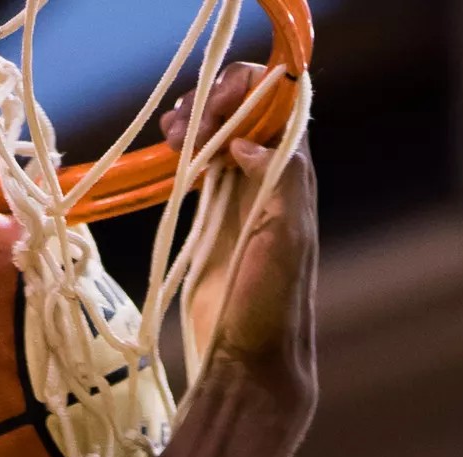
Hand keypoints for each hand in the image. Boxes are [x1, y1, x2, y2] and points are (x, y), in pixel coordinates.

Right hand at [161, 62, 316, 395]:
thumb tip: (248, 140)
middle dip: (212, 100)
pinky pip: (201, 166)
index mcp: (293, 176)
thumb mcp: (288, 239)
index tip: (211, 109)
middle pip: (244, 111)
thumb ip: (281, 180)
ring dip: (194, 120)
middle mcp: (270, 178)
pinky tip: (169, 152)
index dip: (243, 92)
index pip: (276, 106)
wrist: (248, 358)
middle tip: (182, 123)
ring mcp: (239, 196)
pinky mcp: (213, 218)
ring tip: (170, 134)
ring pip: (220, 134)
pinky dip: (184, 149)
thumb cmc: (273, 305)